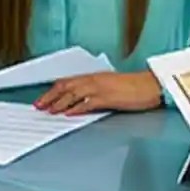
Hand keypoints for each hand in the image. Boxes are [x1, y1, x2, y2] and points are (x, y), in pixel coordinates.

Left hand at [34, 71, 162, 114]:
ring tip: (49, 110)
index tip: (43, 99)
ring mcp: (100, 88)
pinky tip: (69, 113)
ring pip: (73, 94)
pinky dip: (77, 108)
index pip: (67, 82)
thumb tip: (80, 102)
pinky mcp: (108, 98)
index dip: (53, 90)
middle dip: (50, 96)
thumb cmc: (133, 87)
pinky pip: (89, 103)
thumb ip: (94, 92)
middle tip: (39, 106)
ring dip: (59, 103)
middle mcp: (94, 80)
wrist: (150, 85)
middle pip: (66, 86)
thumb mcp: (110, 87)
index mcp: (93, 77)